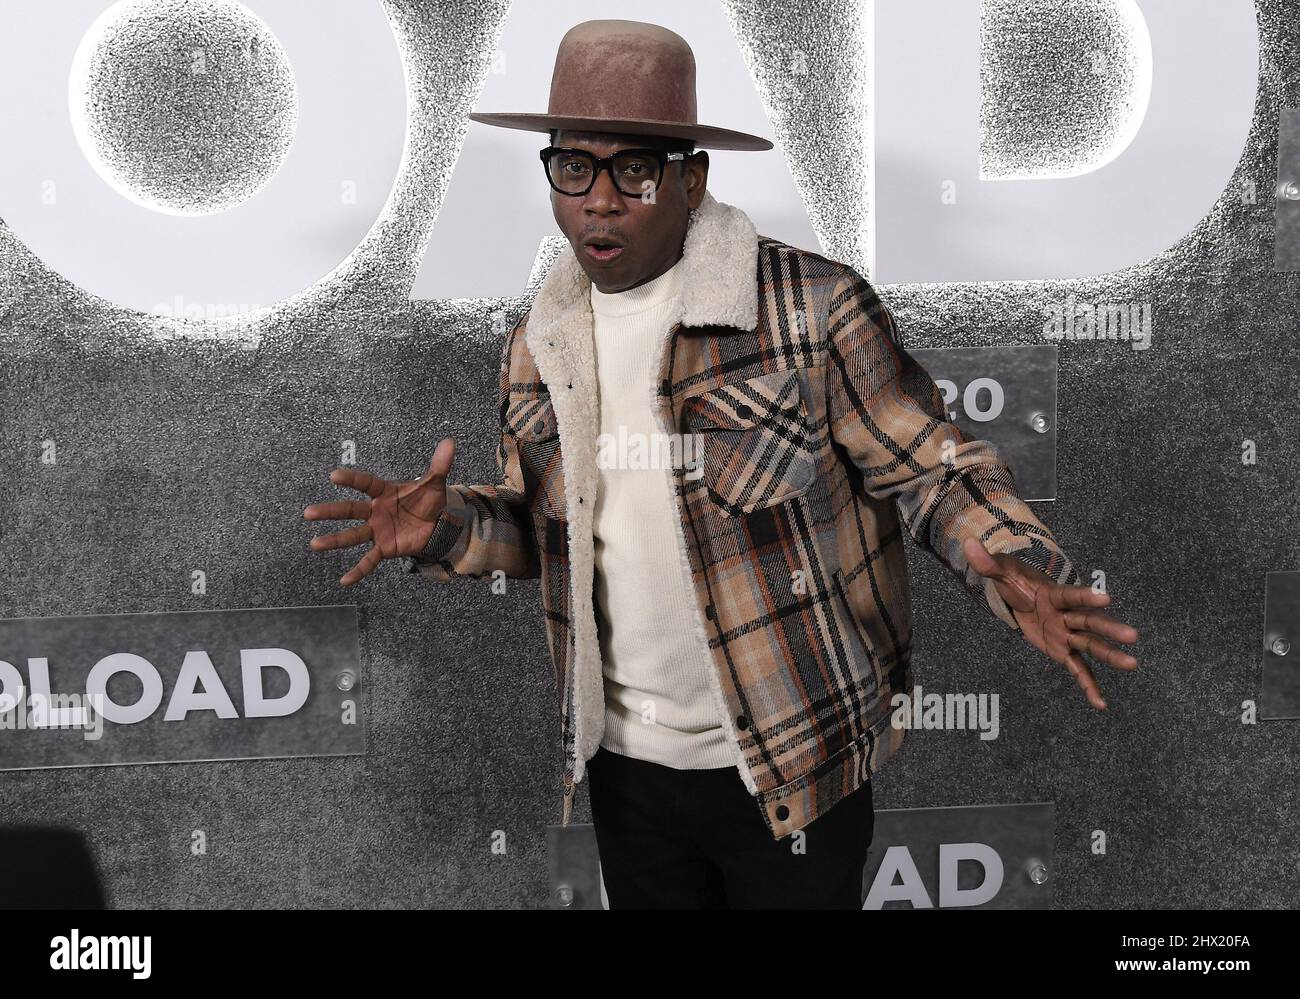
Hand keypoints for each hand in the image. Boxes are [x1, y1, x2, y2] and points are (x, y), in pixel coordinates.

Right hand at [303, 438, 456, 585]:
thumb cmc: (427, 500)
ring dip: (334, 540)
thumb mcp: (435, 483)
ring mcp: (377, 530)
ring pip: (353, 536)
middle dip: (330, 512)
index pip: (366, 484)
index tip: (334, 476)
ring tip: (314, 544)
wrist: (436, 524)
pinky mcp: (384, 548)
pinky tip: (344, 582)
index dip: (352, 480)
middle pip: (351, 510)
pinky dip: (358, 571)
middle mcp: (376, 511)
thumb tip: (450, 442)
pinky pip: (369, 561)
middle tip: (308, 513)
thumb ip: (440, 465)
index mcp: (385, 492)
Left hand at [962, 537, 1138, 709]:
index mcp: (1053, 594)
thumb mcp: (1000, 573)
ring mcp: (1067, 634)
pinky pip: (1078, 670)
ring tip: (1132, 664)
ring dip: (1110, 655)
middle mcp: (1066, 615)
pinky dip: (1089, 686)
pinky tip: (1101, 704)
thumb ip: (987, 563)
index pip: (1070, 595)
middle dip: (1109, 628)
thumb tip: (967, 543)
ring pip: (1090, 646)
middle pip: (1088, 622)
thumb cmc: (1014, 582)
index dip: (1085, 596)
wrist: (1021, 597)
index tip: (1106, 598)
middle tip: (1133, 636)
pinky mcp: (1063, 651)